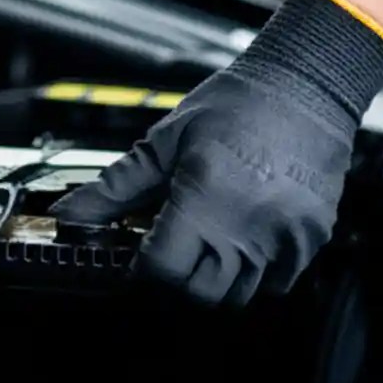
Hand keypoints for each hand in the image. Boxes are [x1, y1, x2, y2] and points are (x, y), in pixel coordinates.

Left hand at [50, 0, 382, 305]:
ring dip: (212, 282)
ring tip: (202, 245)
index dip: (141, 269)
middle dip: (173, 282)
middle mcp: (248, 226)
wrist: (306, 86)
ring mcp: (285, 238)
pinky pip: (275, 284)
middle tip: (165, 254)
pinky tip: (237, 243)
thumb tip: (72, 214)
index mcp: (206, 197)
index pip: (162, 270)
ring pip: (238, 296)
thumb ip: (116, 188)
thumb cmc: (238, 104)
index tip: (136, 256)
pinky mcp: (311, 241)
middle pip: (199, 295)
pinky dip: (252, 275)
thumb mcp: (165, 141)